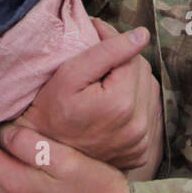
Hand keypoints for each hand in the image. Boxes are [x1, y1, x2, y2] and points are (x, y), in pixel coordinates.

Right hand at [19, 18, 163, 168]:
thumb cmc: (49, 113)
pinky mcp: (141, 152)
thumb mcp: (68, 76)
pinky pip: (149, 113)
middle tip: (97, 65)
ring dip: (131, 81)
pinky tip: (113, 104)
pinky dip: (135, 104)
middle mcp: (138, 126)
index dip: (113, 43)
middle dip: (123, 62)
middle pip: (143, 73)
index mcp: (122, 103)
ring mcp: (141, 142)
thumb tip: (142, 34)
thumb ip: (106, 51)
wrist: (42, 158)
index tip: (94, 39)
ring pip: (149, 90)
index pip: (132, 56)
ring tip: (104, 84)